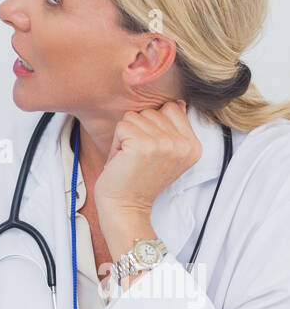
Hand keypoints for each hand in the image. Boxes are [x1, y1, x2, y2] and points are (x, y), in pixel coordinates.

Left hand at [93, 100, 201, 225]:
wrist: (127, 206)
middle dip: (138, 131)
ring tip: (131, 158)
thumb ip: (174, 129)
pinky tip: (123, 159)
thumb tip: (178, 102)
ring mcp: (164, 144)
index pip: (171, 108)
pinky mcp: (143, 144)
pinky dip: (116, 142)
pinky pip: (122, 125)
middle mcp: (183, 144)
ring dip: (127, 136)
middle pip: (151, 111)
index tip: (151, 150)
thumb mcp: (167, 154)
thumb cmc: (139, 179)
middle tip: (139, 157)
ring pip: (135, 116)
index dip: (154, 125)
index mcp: (193, 145)